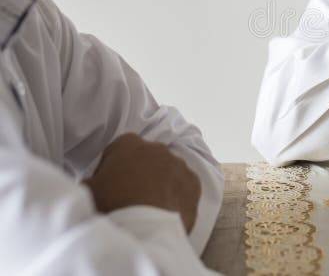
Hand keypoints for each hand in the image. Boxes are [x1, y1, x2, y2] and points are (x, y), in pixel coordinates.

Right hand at [84, 133, 200, 232]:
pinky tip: (166, 210)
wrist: (143, 231)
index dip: (113, 166)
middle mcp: (157, 149)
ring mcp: (179, 165)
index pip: (120, 148)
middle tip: (129, 196)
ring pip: (168, 170)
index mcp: (129, 144)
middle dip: (140, 172)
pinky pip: (184, 186)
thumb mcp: (87, 190)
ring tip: (148, 207)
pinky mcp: (195, 183)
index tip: (109, 183)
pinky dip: (177, 195)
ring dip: (160, 182)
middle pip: (147, 158)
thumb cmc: (111, 206)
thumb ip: (92, 179)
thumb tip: (95, 183)